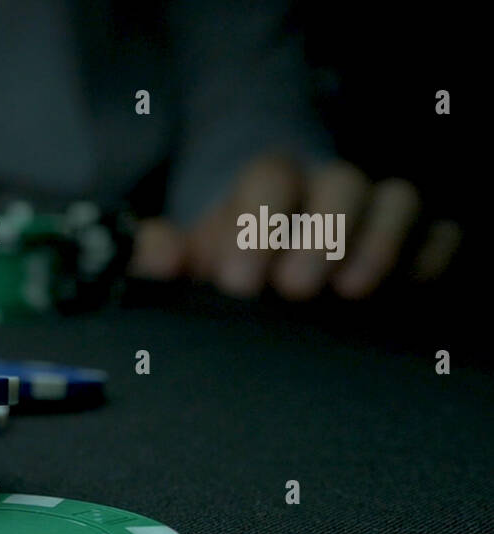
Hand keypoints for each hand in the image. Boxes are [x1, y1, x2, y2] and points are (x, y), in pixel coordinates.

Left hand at [130, 154, 460, 299]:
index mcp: (266, 182)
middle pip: (340, 181)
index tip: (238, 282)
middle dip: (322, 232)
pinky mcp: (413, 241)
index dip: (258, 223)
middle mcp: (326, 186)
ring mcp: (374, 210)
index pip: (271, 178)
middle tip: (296, 289)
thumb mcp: (189, 257)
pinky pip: (438, 233)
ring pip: (395, 198)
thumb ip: (161, 254)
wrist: (266, 265)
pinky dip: (430, 254)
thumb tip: (159, 253)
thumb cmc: (226, 261)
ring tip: (352, 291)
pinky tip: (409, 287)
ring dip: (380, 241)